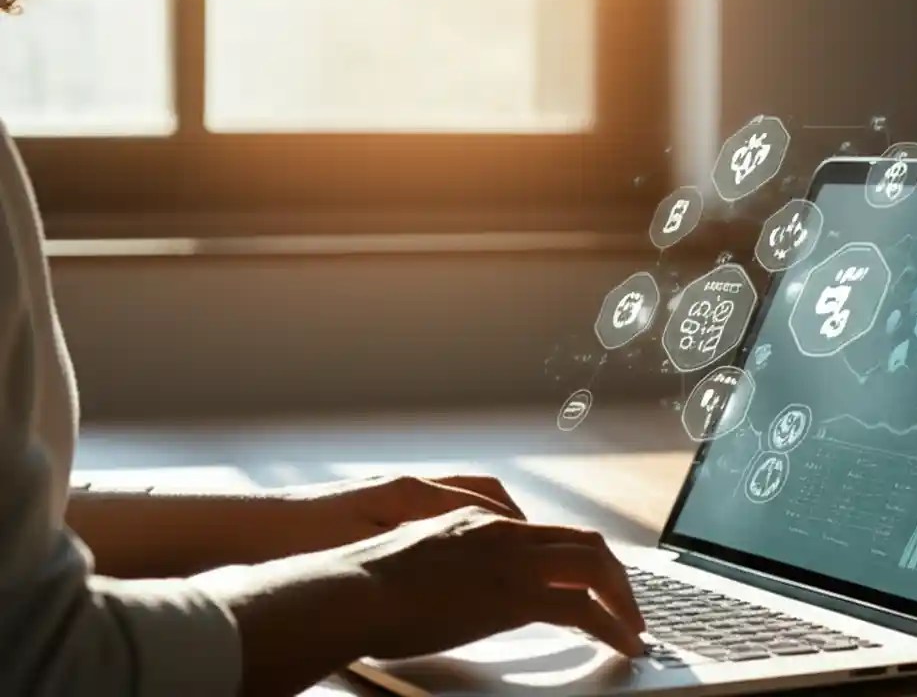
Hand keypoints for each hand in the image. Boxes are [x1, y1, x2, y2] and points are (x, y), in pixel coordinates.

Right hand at [201, 506, 645, 696]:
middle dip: (616, 578)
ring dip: (622, 601)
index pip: (553, 533)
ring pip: (593, 567)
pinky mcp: (513, 595)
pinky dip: (612, 627)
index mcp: (483, 522)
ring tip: (634, 632)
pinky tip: (622, 647)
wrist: (352, 591)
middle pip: (585, 543)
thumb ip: (458, 565)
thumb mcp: (424, 560)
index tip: (599, 585)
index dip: (585, 559)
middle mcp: (505, 532)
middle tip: (628, 610)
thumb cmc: (370, 587)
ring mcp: (511, 560)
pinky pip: (582, 609)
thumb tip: (470, 588)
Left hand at [259, 474, 527, 560]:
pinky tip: (458, 550)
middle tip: (538, 549)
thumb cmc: (303, 542)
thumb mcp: (367, 551)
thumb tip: (468, 548)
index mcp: (410, 492)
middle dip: (517, 519)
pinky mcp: (378, 503)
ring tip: (508, 549)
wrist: (250, 531)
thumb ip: (419, 546)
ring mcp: (394, 491)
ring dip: (490, 518)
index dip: (520, 528)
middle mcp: (408, 484)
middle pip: (484, 491)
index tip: (543, 554)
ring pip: (462, 496)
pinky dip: (463, 521)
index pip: (486, 503)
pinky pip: (439, 505)